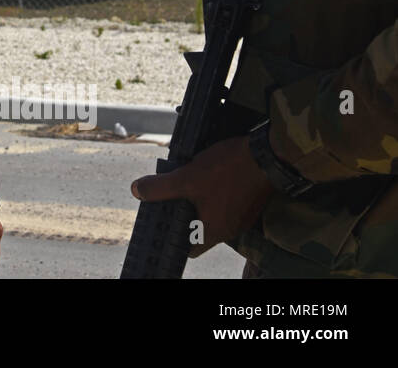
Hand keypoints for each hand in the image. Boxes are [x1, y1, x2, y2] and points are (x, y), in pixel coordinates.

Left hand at [130, 135, 273, 256]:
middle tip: (167, 201)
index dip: (174, 241)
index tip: (161, 227)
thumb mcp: (186, 178)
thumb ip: (160, 188)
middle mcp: (230, 229)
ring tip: (183, 186)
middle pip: (201, 232)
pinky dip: (213, 197)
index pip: (191, 249)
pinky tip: (204, 180)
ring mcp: (242, 217)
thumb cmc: (228, 170)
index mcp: (215, 231)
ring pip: (213, 217)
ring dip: (198, 205)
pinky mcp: (249, 202)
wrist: (267, 154)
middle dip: (183, 218)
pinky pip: (226, 206)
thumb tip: (137, 191)